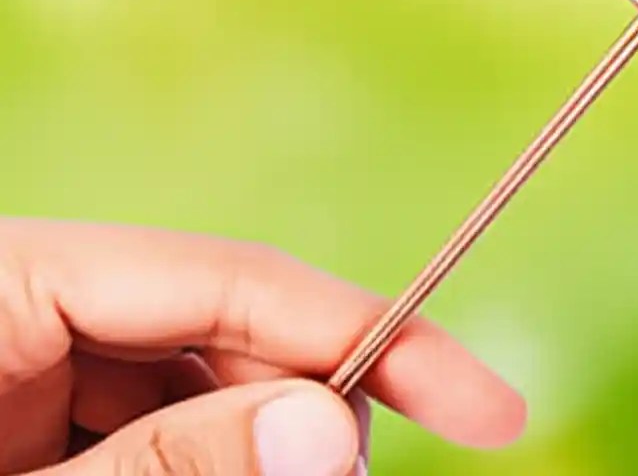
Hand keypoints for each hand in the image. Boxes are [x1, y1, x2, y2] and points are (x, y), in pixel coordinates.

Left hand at [0, 219, 525, 474]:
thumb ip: (165, 465)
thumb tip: (326, 429)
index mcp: (0, 279)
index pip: (236, 277)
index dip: (374, 336)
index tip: (491, 407)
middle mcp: (24, 306)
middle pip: (228, 330)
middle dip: (314, 408)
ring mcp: (25, 369)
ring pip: (203, 385)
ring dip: (271, 443)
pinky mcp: (34, 428)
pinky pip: (158, 427)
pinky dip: (218, 462)